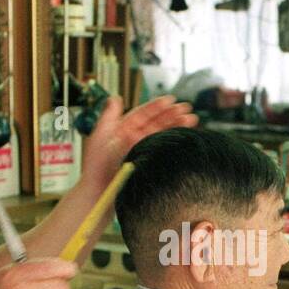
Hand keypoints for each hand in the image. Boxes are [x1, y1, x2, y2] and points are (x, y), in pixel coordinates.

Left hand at [81, 95, 197, 184]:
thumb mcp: (100, 136)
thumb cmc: (96, 165)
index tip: (170, 100)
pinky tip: (185, 136)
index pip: (143, 114)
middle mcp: (136, 138)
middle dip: (172, 114)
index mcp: (125, 129)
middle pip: (157, 123)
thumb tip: (115, 98)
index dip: (156, 106)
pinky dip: (175, 142)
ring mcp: (144, 150)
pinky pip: (164, 149)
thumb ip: (109, 116)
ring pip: (163, 134)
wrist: (100, 190)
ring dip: (177, 126)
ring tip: (192, 120)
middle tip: (186, 108)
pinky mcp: (150, 162)